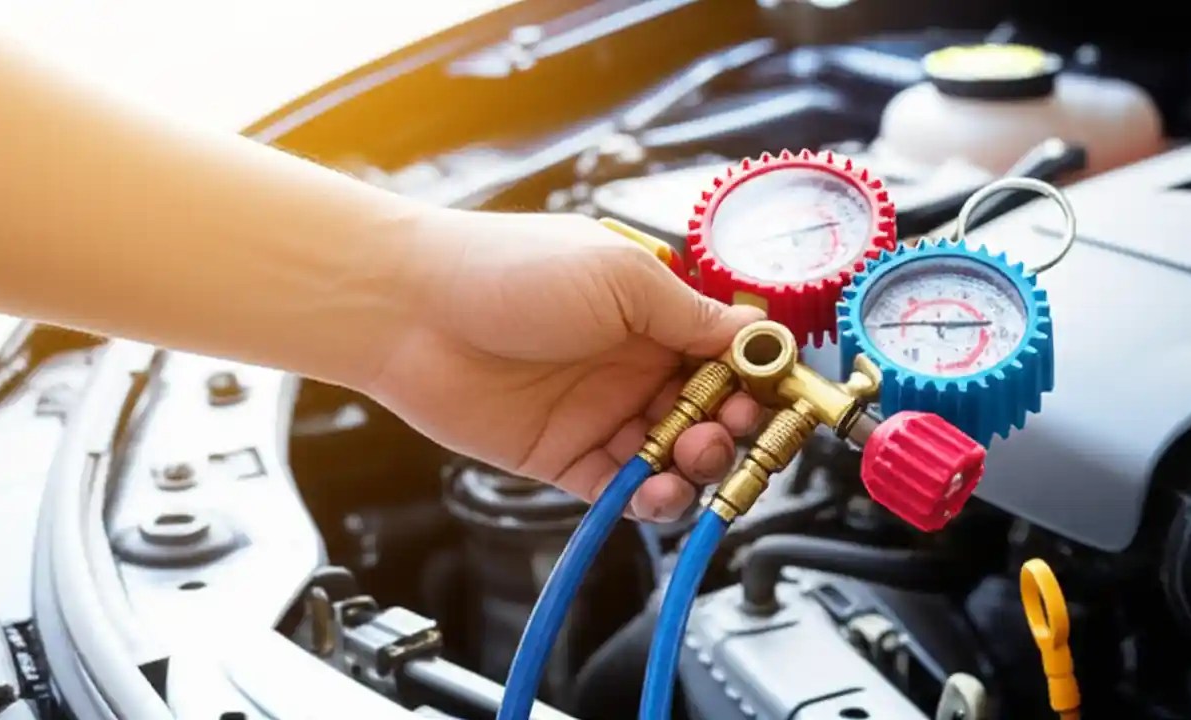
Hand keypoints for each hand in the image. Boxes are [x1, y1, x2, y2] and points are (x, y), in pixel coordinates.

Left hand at [367, 211, 765, 521]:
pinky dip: (651, 498)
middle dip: (734, 423)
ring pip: (674, 455)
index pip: (726, 352)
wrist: (413, 309)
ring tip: (693, 453)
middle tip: (731, 424)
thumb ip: (690, 314)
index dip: (757, 375)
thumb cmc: (506, 269)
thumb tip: (754, 334)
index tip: (778, 392)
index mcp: (651, 312)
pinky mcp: (566, 457)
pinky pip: (623, 489)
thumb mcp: (620, 276)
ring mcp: (600, 412)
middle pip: (710, 410)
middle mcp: (631, 363)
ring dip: (698, 462)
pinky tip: (658, 489)